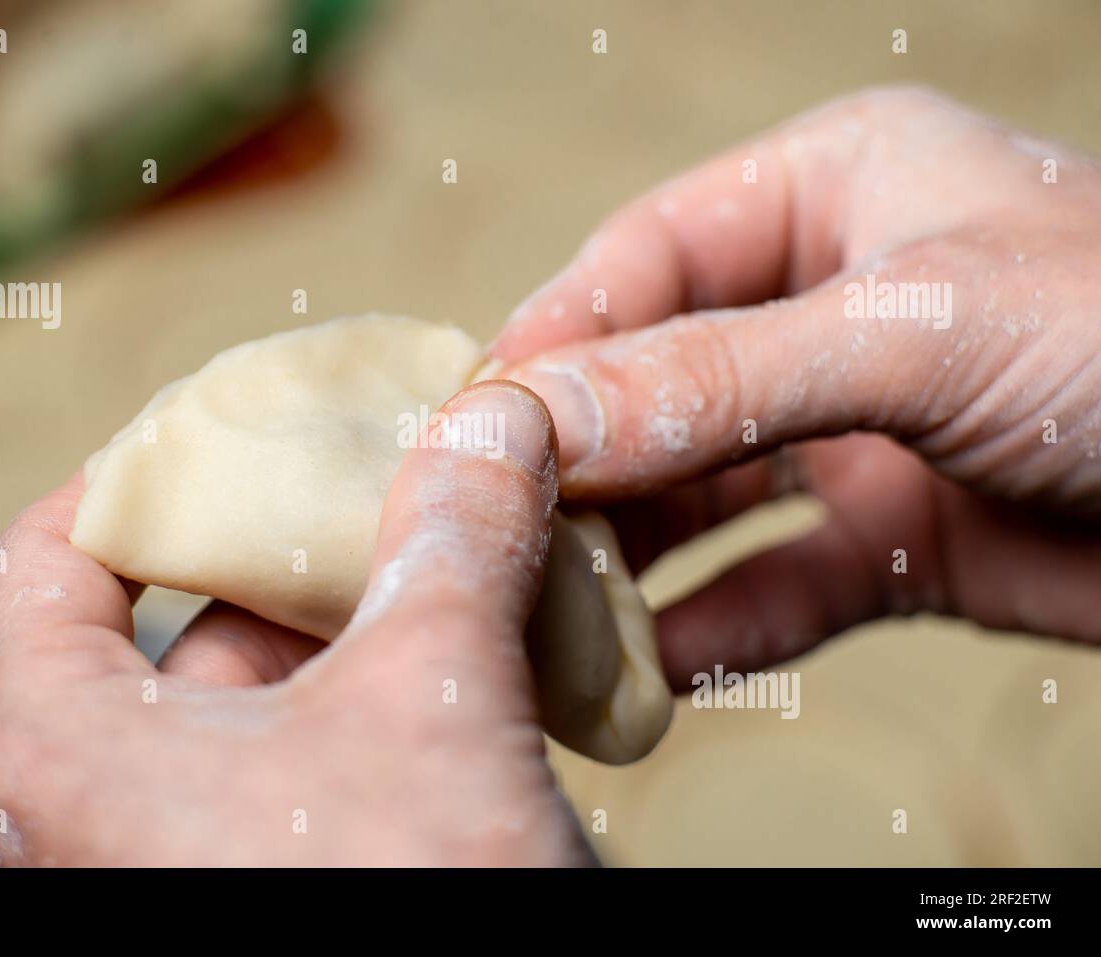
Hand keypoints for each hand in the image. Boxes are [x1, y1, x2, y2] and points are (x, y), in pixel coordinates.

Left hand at [0, 382, 593, 865]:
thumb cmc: (386, 908)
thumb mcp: (431, 699)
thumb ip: (454, 539)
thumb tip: (494, 421)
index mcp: (55, 743)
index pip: (55, 551)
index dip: (152, 469)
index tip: (248, 424)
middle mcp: (87, 804)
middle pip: (172, 612)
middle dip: (291, 539)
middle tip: (386, 473)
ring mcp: (168, 854)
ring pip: (251, 690)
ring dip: (351, 616)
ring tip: (443, 545)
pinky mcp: (248, 880)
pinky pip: (296, 757)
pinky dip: (369, 694)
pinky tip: (461, 649)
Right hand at [492, 86, 1100, 689]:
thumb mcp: (912, 329)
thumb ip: (720, 376)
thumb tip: (542, 413)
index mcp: (833, 194)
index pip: (643, 262)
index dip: (554, 340)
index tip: (480, 423)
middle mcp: (832, 303)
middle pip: (661, 380)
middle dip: (586, 460)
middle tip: (500, 528)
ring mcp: (859, 425)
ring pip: (707, 489)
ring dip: (638, 552)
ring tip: (558, 609)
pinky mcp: (894, 534)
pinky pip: (775, 578)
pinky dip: (716, 623)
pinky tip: (653, 667)